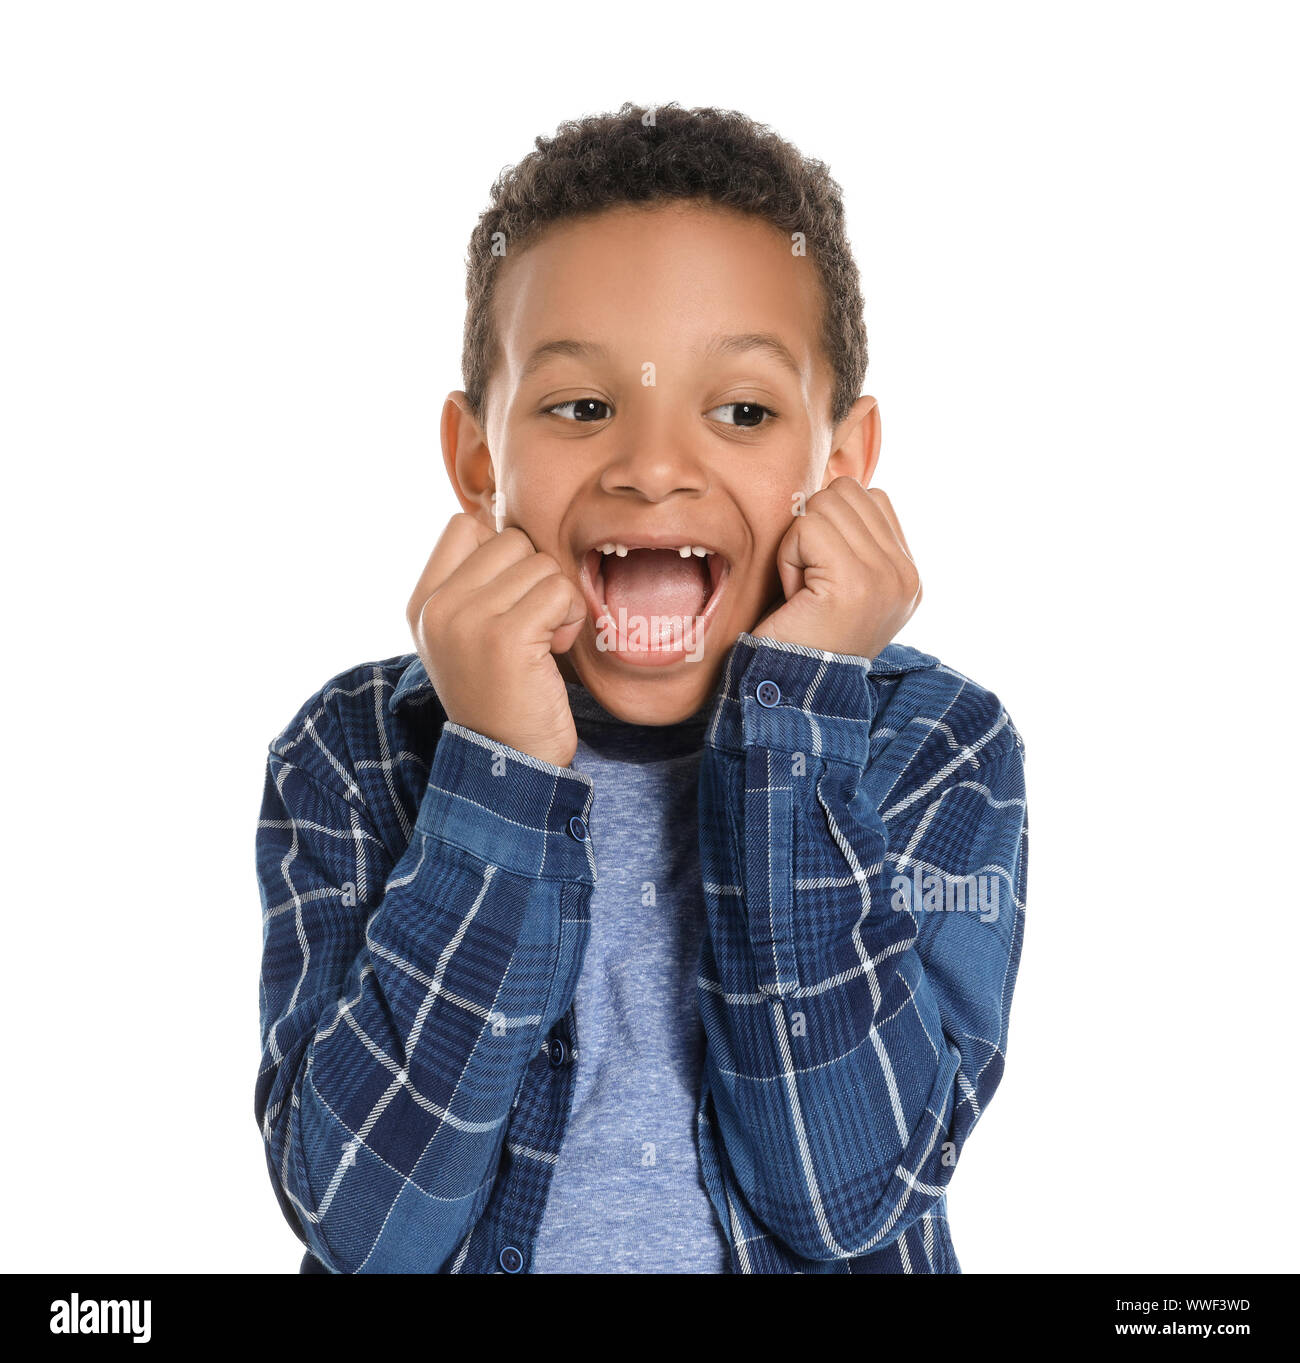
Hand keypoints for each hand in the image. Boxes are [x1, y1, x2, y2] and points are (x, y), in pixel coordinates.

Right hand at [406, 514, 586, 766]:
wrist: (508, 763)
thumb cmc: (503, 695)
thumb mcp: (468, 635)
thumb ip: (477, 583)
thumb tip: (510, 526)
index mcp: (422, 603)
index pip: (463, 525)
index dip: (502, 553)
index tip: (509, 599)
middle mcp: (437, 608)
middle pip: (510, 540)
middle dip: (534, 578)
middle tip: (532, 626)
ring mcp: (467, 620)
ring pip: (539, 562)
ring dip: (556, 600)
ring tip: (542, 642)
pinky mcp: (506, 637)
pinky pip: (558, 590)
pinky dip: (569, 617)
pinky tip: (553, 650)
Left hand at [751, 478, 920, 658]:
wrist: (792, 695)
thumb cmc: (799, 636)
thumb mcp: (839, 584)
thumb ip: (851, 539)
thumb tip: (831, 484)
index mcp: (908, 575)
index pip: (872, 497)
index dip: (830, 525)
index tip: (822, 577)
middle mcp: (907, 576)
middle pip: (847, 491)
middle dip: (812, 529)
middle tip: (808, 583)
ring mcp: (887, 578)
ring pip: (826, 502)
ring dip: (797, 544)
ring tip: (803, 590)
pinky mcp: (856, 582)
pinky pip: (806, 527)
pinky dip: (788, 558)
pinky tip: (796, 596)